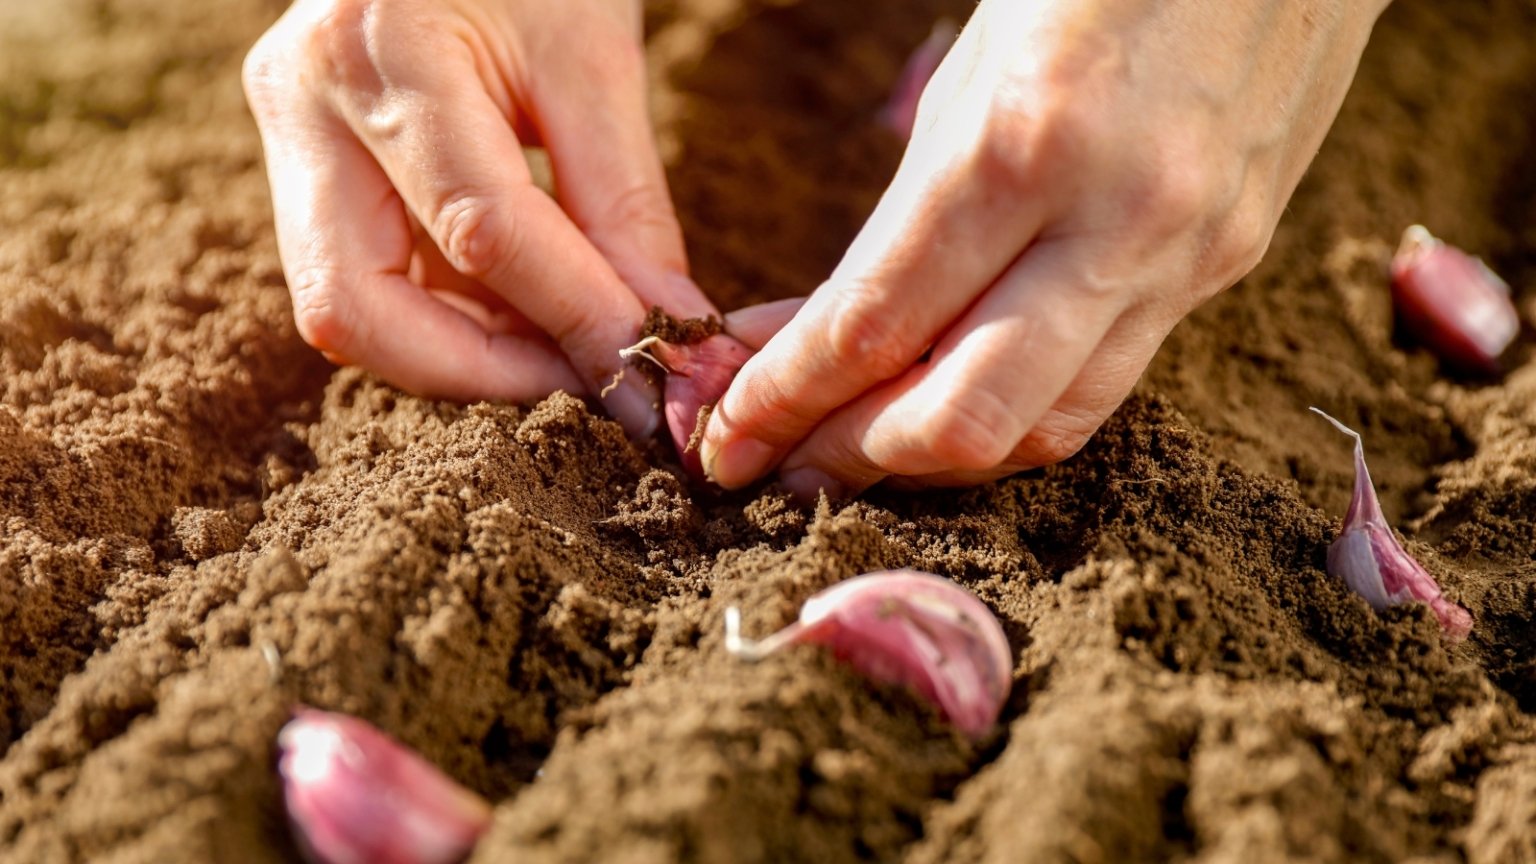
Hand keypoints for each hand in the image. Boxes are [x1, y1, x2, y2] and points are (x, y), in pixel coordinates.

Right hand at [242, 0, 714, 436]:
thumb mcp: (594, 56)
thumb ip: (622, 204)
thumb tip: (657, 333)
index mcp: (381, 50)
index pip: (478, 229)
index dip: (572, 318)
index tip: (649, 370)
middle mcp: (306, 103)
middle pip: (357, 307)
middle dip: (479, 372)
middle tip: (587, 378)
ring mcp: (290, 137)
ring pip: (349, 310)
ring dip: (467, 353)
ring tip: (567, 338)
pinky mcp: (304, 163)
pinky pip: (369, 278)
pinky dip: (452, 316)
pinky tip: (525, 307)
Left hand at [700, 0, 1391, 496]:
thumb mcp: (965, 79)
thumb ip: (893, 229)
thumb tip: (805, 339)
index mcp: (1021, 145)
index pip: (876, 327)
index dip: (785, 402)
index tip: (727, 442)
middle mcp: (1115, 222)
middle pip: (966, 419)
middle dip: (853, 458)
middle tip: (784, 466)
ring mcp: (1187, 255)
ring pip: (1045, 429)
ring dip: (936, 459)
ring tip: (857, 448)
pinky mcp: (1227, 268)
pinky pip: (1104, 386)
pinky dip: (1012, 413)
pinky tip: (953, 403)